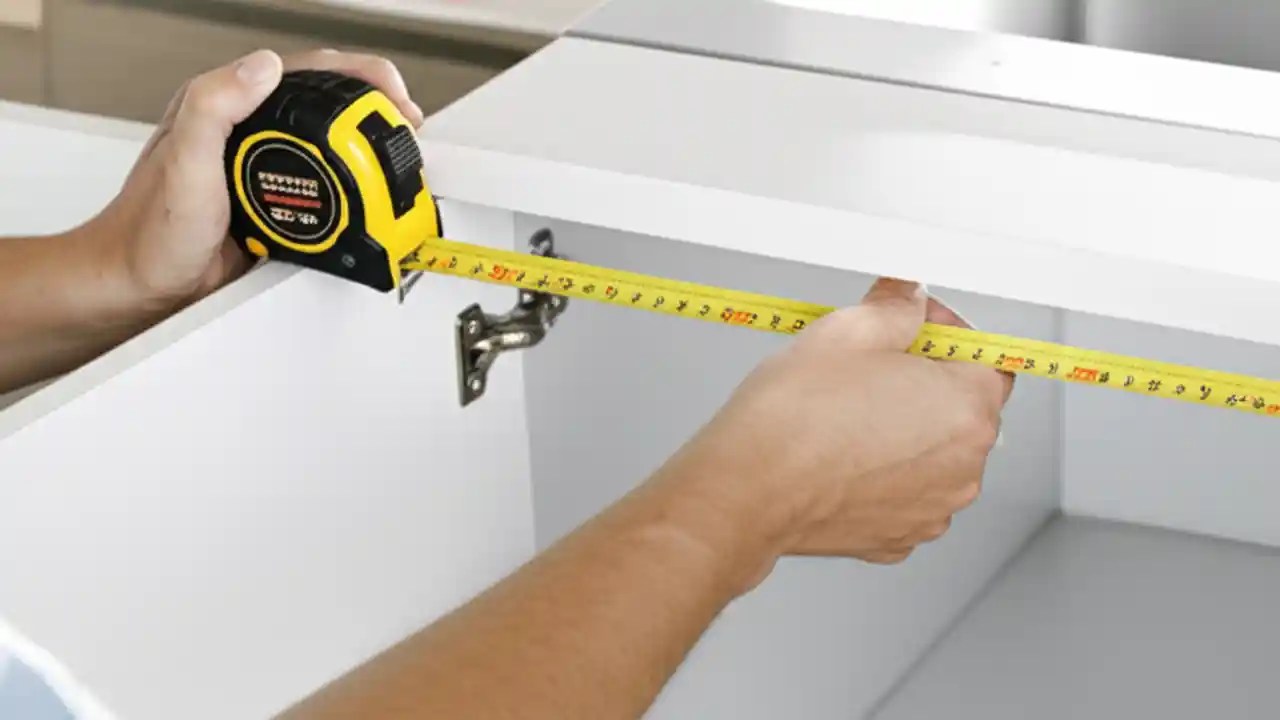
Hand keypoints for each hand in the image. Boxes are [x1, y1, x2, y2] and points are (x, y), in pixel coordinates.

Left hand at [79, 48, 424, 312]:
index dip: (357, 75)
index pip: (305, 71)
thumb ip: (215, 105)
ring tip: (397, 154)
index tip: (390, 93)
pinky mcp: (278, 201)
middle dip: (375, 106)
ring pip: (331, 142)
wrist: (146, 283)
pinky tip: (370, 194)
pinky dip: (355, 186)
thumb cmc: (153, 227)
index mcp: (226, 103)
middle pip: (327, 102)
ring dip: (369, 146)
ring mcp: (266, 165)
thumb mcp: (184, 158)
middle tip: (406, 124)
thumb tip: (264, 66)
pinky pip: (326, 185)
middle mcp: (249, 128)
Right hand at [654, 278, 1013, 592]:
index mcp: (967, 409)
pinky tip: (842, 455)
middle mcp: (964, 467)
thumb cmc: (793, 420)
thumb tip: (907, 298)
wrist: (747, 490)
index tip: (911, 328)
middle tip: (868, 368)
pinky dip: (882, 474)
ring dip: (904, 431)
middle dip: (924, 383)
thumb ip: (895, 307)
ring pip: (932, 454)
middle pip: (962, 408)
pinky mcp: (897, 536)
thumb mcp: (846, 331)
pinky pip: (904, 493)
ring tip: (848, 415)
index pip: (985, 357)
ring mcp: (932, 509)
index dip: (945, 336)